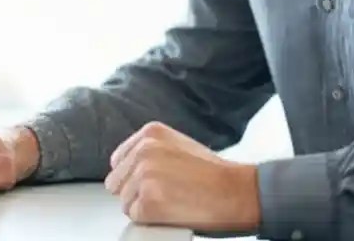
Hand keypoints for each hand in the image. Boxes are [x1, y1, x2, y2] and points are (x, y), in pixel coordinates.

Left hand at [104, 121, 259, 233]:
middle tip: (162, 196)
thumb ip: (152, 152)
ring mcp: (144, 175)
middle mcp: (144, 150)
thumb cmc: (216, 174)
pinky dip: (151, 220)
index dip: (132, 177)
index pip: (118, 161)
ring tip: (172, 202)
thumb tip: (130, 169)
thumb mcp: (179, 145)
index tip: (147, 184)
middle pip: (116, 182)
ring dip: (144, 207)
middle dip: (134, 192)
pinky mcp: (149, 200)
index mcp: (150, 133)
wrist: (237, 191)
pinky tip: (172, 211)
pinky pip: (135, 217)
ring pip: (124, 202)